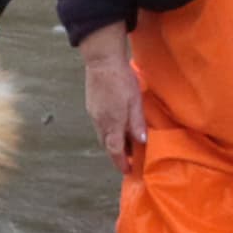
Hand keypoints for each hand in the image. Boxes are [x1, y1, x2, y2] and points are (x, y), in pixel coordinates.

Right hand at [76, 24, 143, 172]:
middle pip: (107, 146)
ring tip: (125, 142)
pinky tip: (116, 125)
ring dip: (112, 142)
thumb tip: (141, 142)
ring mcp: (93, 114)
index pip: (115, 151)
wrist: (102, 61)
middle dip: (117, 154)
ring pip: (102, 136)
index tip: (127, 170)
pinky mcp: (91, 107)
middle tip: (129, 159)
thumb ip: (137, 123)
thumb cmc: (121, 80)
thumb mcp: (135, 102)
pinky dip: (108, 131)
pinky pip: (99, 126)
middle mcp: (100, 122)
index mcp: (112, 123)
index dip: (121, 163)